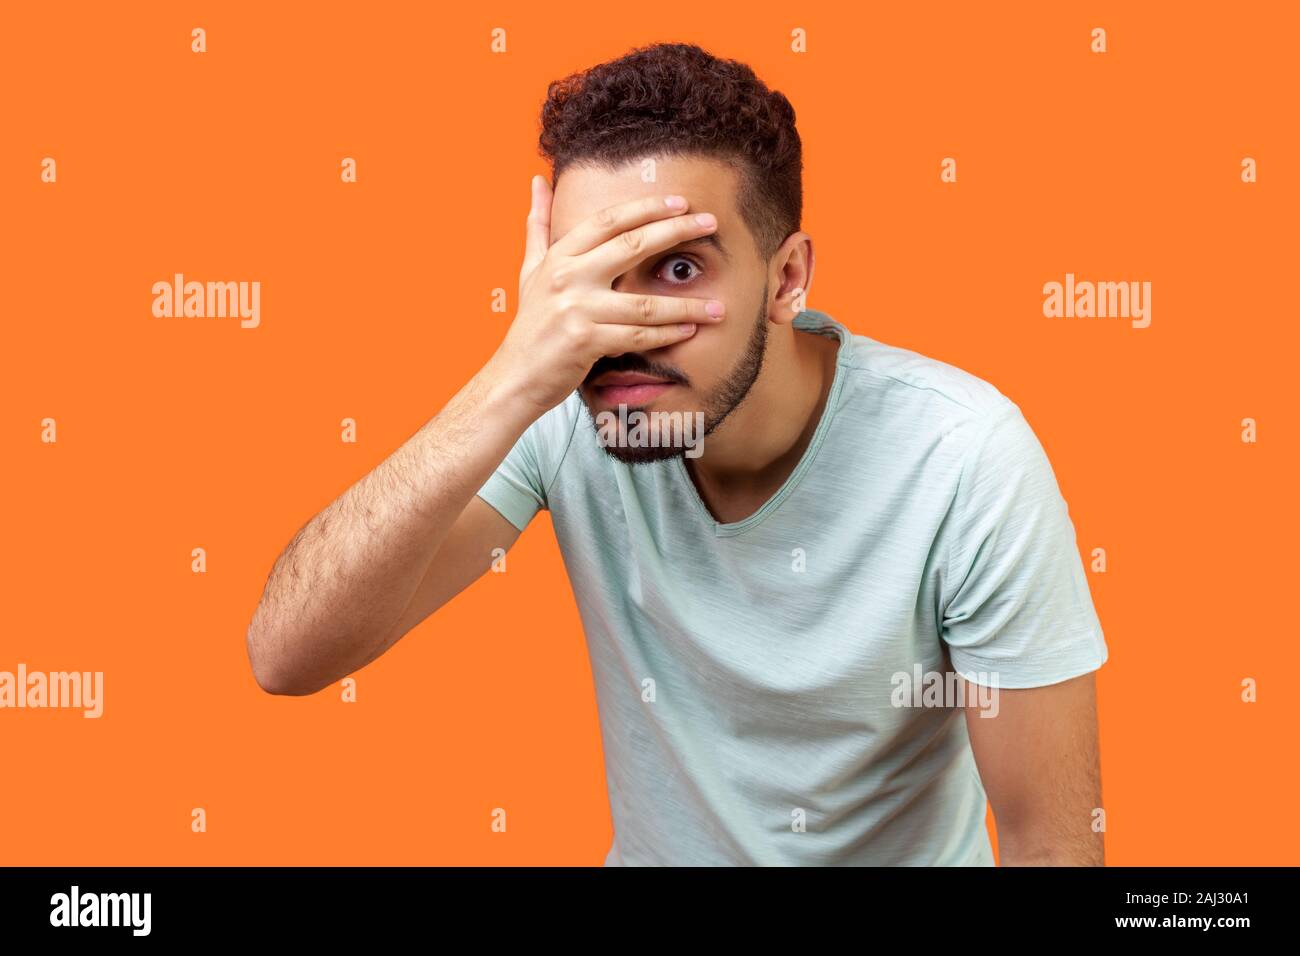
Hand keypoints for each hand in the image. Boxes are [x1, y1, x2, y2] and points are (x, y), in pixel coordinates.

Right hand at [486, 175, 725, 415]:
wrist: (515, 376)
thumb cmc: (530, 324)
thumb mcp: (530, 270)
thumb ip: (538, 226)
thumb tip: (537, 182)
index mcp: (560, 256)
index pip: (609, 221)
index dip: (647, 207)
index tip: (681, 202)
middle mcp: (568, 277)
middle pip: (632, 245)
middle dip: (676, 231)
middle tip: (710, 223)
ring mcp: (577, 309)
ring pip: (644, 303)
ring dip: (686, 305)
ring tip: (718, 306)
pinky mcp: (586, 342)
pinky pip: (637, 336)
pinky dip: (667, 334)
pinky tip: (690, 331)